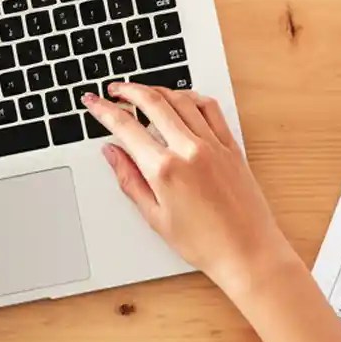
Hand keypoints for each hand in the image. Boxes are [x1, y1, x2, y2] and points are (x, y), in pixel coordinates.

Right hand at [82, 84, 295, 296]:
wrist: (248, 252)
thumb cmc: (204, 243)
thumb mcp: (155, 217)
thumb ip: (130, 179)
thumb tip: (112, 153)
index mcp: (165, 170)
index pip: (125, 127)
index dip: (103, 110)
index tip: (92, 101)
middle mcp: (189, 150)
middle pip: (152, 102)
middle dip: (127, 90)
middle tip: (113, 90)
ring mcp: (213, 145)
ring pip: (181, 99)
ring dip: (157, 89)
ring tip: (142, 91)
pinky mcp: (231, 146)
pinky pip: (210, 109)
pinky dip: (191, 97)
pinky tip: (181, 99)